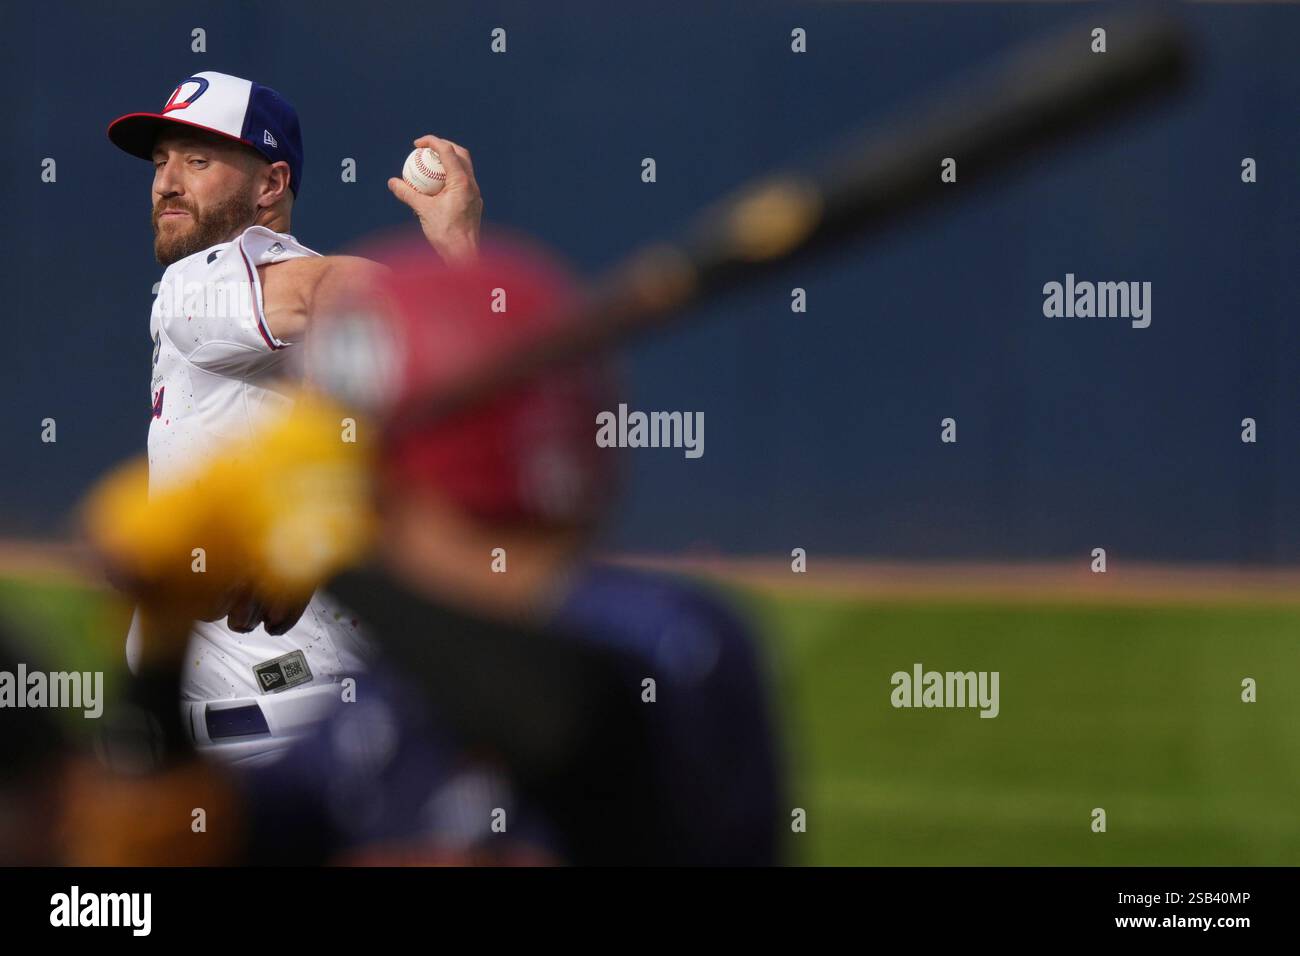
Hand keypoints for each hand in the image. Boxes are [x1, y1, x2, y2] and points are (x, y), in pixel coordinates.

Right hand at [388, 134, 482, 263]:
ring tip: (431, 166)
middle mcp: (472, 185)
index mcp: (462, 181)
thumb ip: (407, 193)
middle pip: (461, 154)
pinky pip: (463, 183)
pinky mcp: (474, 204)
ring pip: (464, 169)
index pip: (448, 151)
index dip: (432, 141)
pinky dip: (451, 177)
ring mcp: (475, 195)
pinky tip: (437, 186)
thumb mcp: (422, 211)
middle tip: (427, 149)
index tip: (417, 144)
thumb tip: (392, 182)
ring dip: (448, 162)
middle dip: (444, 146)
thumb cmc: (446, 234)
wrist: (464, 256)